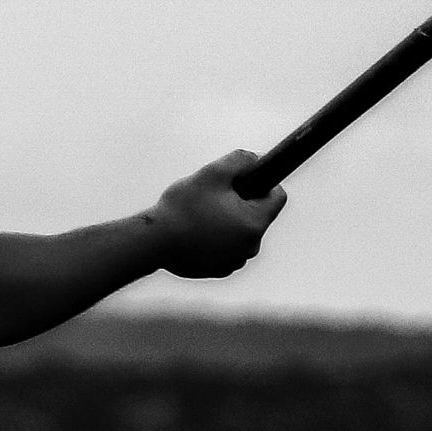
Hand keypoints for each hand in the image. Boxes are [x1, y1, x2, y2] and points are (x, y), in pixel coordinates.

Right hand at [149, 152, 286, 279]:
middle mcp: (251, 246)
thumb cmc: (183, 207)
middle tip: (213, 197)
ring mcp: (235, 261)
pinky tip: (195, 233)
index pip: (278, 196)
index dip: (263, 182)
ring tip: (200, 215)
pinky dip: (216, 239)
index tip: (242, 180)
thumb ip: (240, 160)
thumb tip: (255, 160)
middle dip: (241, 203)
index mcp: (255, 223)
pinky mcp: (220, 270)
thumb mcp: (213, 173)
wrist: (153, 243)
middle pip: (257, 215)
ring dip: (228, 222)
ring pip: (241, 232)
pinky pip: (226, 249)